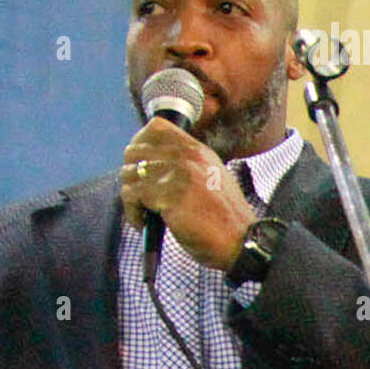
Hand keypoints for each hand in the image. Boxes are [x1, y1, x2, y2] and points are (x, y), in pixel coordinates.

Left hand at [119, 118, 255, 271]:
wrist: (240, 241)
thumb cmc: (222, 218)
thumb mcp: (210, 178)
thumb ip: (185, 166)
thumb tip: (148, 165)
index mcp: (197, 150)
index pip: (156, 127)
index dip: (139, 143)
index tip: (138, 164)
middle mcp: (187, 156)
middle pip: (135, 151)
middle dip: (131, 174)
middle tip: (139, 195)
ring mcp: (178, 174)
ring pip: (129, 173)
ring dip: (131, 196)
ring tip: (143, 213)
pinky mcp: (169, 195)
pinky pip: (131, 195)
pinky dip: (132, 212)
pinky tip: (144, 223)